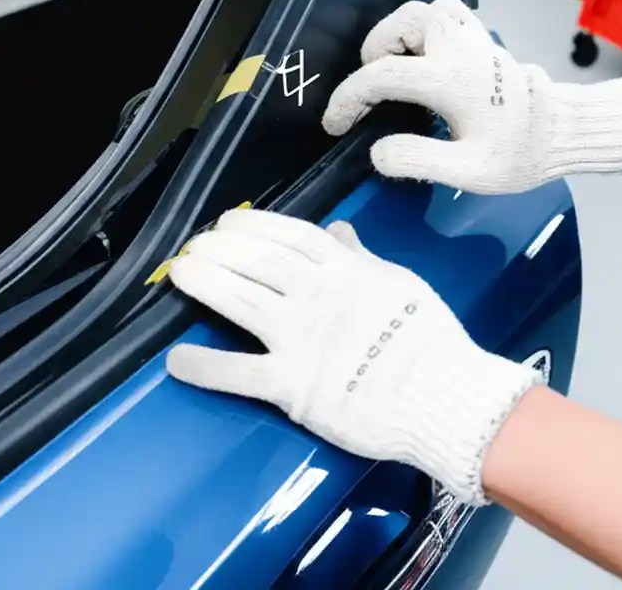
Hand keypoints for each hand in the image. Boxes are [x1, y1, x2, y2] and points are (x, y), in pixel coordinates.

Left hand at [165, 208, 540, 504]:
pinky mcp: (294, 385)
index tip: (226, 222)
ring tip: (179, 273)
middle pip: (257, 261)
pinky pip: (241, 372)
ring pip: (241, 301)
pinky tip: (176, 359)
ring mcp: (302, 339)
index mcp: (346, 270)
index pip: (289, 236)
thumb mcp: (400, 285)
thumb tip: (340, 230)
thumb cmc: (431, 343)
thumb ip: (362, 258)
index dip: (252, 226)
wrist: (445, 397)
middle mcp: (318, 296)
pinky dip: (206, 366)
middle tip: (194, 247)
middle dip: (220, 249)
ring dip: (205, 284)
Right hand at [322, 0, 621, 193]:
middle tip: (370, 88)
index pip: (381, 76)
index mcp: (450, 81)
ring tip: (393, 68)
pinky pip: (448, 13)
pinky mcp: (483, 40)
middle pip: (402, 23)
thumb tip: (378, 151)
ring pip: (424, 10)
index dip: (347, 98)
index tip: (336, 122)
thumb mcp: (468, 171)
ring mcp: (473, 40)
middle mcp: (460, 51)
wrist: (562, 133)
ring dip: (399, 34)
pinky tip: (424, 57)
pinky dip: (427, 26)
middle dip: (374, 52)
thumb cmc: (520, 153)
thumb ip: (418, 161)